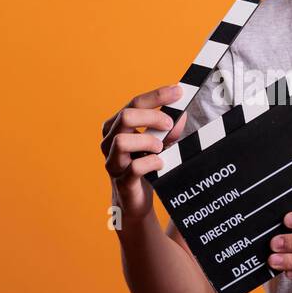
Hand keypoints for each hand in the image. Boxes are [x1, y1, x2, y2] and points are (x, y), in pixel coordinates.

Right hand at [100, 84, 187, 222]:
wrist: (135, 201)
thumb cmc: (144, 166)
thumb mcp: (159, 143)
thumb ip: (168, 129)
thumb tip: (182, 115)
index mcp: (115, 126)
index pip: (134, 103)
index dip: (157, 95)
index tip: (179, 92)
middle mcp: (109, 142)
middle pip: (126, 117)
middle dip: (151, 116)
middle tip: (169, 124)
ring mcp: (113, 162)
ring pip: (122, 141)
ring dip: (147, 140)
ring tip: (161, 147)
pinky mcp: (121, 182)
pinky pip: (133, 168)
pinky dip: (151, 162)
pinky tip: (160, 163)